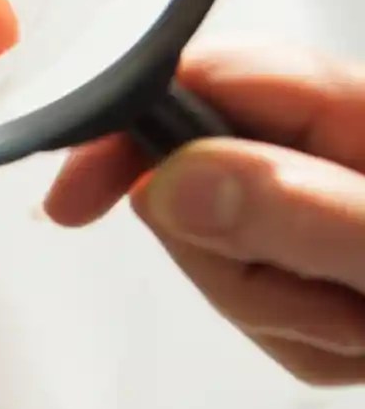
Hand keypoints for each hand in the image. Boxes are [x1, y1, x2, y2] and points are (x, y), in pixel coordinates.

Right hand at [44, 45, 364, 385]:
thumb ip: (296, 215)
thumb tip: (172, 181)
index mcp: (354, 113)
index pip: (202, 75)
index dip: (122, 125)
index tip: (71, 200)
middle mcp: (331, 143)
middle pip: (196, 170)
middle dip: (221, 253)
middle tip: (316, 302)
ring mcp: (323, 198)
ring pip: (220, 242)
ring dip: (269, 303)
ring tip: (353, 324)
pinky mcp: (320, 247)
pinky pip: (260, 294)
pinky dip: (293, 330)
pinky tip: (352, 333)